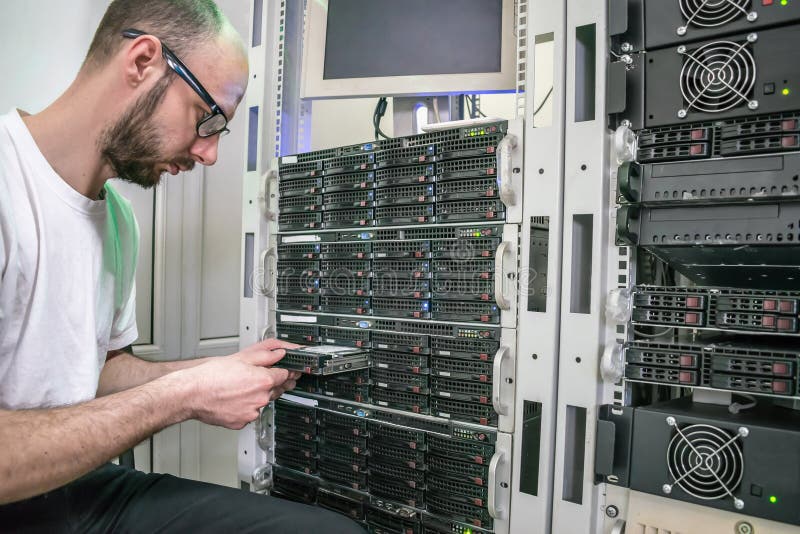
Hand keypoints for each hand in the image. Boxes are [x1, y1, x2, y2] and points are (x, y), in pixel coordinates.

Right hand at [179, 341, 299, 428]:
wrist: (191, 394)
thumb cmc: (210, 376)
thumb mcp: (241, 358)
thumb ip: (265, 356)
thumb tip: (279, 355)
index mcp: (263, 380)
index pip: (285, 375)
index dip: (286, 370)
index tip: (285, 369)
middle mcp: (260, 398)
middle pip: (276, 389)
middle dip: (273, 382)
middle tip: (260, 377)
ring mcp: (251, 412)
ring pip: (262, 402)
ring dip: (258, 395)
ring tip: (241, 387)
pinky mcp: (241, 422)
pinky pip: (249, 413)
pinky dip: (245, 406)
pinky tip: (235, 398)